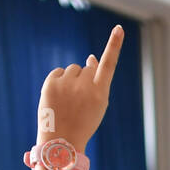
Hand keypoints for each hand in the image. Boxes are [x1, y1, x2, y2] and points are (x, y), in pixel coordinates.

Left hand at [36, 25, 124, 152]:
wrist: (61, 141)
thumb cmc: (83, 122)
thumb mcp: (97, 104)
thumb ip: (96, 80)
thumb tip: (91, 56)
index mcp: (100, 94)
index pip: (109, 64)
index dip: (114, 45)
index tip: (119, 28)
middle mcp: (84, 86)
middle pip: (88, 67)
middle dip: (85, 77)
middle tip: (80, 99)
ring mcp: (67, 84)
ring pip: (73, 69)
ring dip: (72, 79)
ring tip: (69, 101)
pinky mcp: (51, 84)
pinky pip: (58, 72)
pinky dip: (59, 81)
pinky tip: (58, 97)